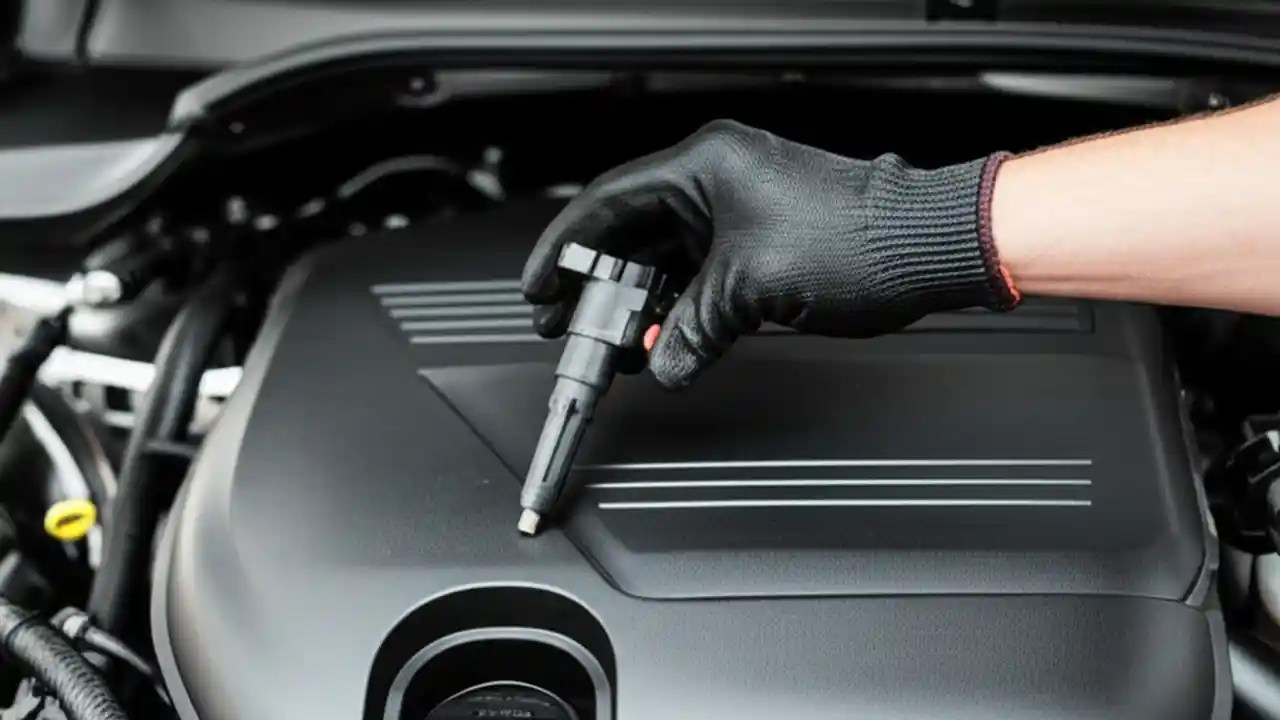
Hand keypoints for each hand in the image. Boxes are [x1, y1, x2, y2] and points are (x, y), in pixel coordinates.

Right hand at [522, 120, 1017, 389]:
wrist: (926, 249)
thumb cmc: (858, 241)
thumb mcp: (752, 290)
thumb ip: (693, 330)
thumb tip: (663, 364)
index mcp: (702, 168)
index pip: (606, 204)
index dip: (563, 248)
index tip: (538, 284)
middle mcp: (713, 182)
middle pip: (628, 236)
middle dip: (595, 286)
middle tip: (564, 324)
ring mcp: (734, 213)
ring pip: (661, 260)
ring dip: (636, 305)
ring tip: (607, 343)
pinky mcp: (754, 243)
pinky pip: (695, 277)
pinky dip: (674, 310)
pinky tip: (657, 342)